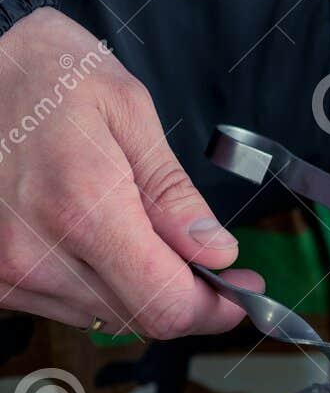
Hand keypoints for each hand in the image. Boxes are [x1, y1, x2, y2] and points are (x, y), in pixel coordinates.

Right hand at [0, 8, 259, 336]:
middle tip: (213, 264)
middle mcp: (35, 254)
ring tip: (151, 240)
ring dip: (141, 291)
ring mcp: (4, 271)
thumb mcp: (128, 111)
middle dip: (188, 297)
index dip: (215, 307)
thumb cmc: (48, 75)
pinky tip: (105, 243)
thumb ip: (173, 193)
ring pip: (104, 316)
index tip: (243, 291)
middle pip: (141, 317)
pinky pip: (65, 304)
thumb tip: (217, 252)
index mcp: (81, 208)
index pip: (166, 302)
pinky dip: (100, 285)